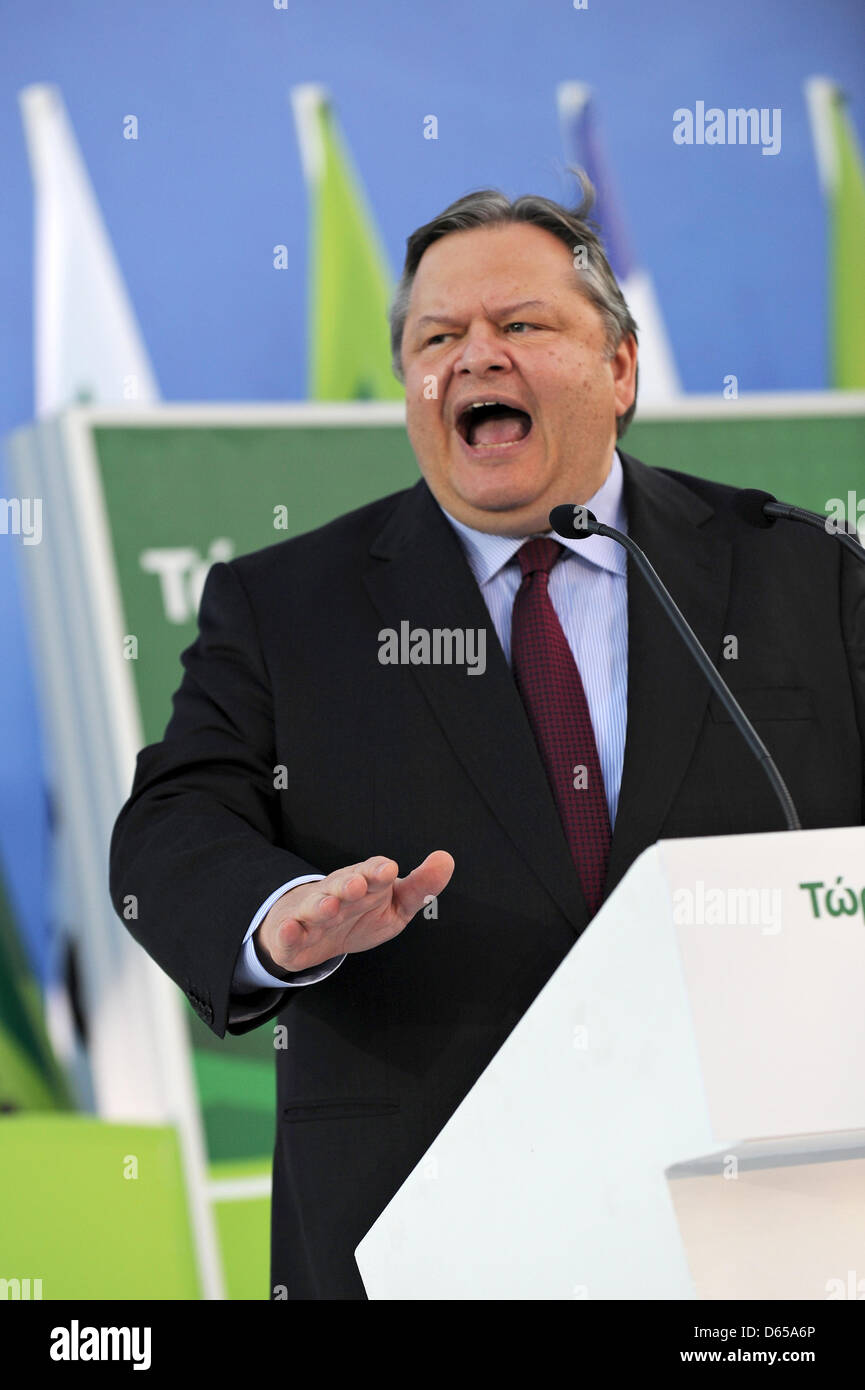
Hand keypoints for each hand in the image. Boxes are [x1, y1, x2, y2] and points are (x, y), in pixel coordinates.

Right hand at [254, 851, 454, 975]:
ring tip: (329, 907)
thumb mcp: (395, 904)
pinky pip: (288, 934)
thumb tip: (446, 859)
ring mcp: (312, 913)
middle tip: (357, 885)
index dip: (378, 872)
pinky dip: (288, 931)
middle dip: (349, 884)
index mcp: (364, 882)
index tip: (389, 871)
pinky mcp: (292, 937)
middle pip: (342, 885)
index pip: (372, 872)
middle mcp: (337, 893)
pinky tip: (290, 929)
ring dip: (321, 905)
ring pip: (315, 907)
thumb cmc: (359, 914)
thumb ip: (421, 887)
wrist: (312, 932)